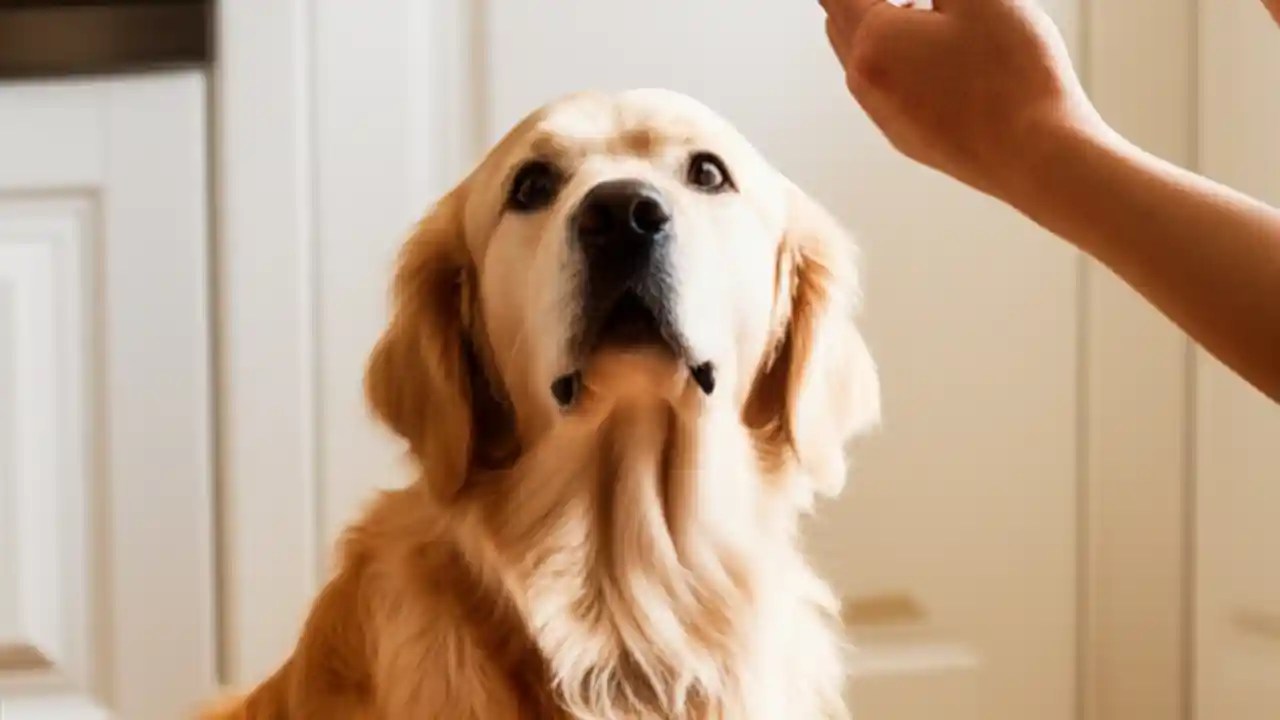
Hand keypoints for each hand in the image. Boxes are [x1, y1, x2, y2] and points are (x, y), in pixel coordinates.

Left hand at [820, 0, 1104, 200]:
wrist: (1035, 155)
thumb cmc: (1011, 71)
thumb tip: (915, 0)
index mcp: (872, 42)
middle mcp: (865, 83)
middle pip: (838, 23)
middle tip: (891, 1)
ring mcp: (885, 116)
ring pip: (861, 58)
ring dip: (877, 24)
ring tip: (915, 7)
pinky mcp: (908, 137)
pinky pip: (885, 87)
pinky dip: (895, 57)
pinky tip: (934, 48)